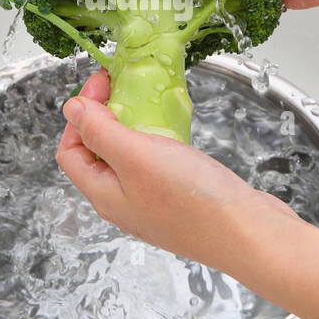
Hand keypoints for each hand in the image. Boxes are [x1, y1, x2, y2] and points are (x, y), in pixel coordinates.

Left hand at [54, 71, 297, 270]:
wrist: (248, 234)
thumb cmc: (191, 199)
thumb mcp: (136, 156)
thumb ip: (100, 132)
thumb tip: (70, 110)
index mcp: (103, 194)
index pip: (69, 152)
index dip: (78, 115)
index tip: (101, 84)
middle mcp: (123, 201)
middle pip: (97, 153)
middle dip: (103, 116)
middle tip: (122, 86)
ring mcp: (152, 202)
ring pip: (128, 157)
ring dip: (131, 126)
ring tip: (148, 102)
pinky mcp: (179, 199)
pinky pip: (157, 163)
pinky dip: (157, 139)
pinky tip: (173, 128)